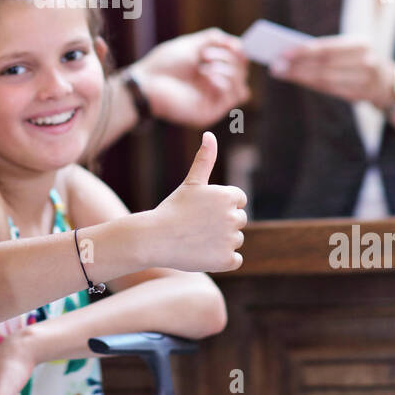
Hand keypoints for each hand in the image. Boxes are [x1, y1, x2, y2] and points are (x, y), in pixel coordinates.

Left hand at [130, 28, 249, 126]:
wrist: (146, 83)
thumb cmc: (164, 64)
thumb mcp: (192, 44)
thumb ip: (215, 39)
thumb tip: (239, 44)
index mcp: (210, 71)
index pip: (238, 65)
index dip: (240, 54)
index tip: (235, 45)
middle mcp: (214, 88)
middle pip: (242, 74)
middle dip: (229, 58)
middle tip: (206, 54)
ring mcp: (212, 101)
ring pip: (242, 88)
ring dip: (228, 70)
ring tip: (205, 65)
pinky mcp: (210, 113)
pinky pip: (232, 98)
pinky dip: (224, 83)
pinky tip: (207, 77)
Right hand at [146, 132, 245, 272]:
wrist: (155, 239)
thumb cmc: (172, 209)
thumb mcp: (191, 183)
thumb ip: (205, 159)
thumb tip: (209, 134)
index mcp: (228, 197)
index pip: (239, 200)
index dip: (221, 205)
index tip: (203, 210)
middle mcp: (233, 217)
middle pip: (239, 220)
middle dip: (222, 223)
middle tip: (198, 225)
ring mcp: (231, 240)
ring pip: (236, 240)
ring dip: (221, 242)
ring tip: (197, 238)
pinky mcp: (227, 260)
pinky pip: (234, 259)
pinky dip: (222, 259)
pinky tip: (203, 252)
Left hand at [269, 35, 394, 107]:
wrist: (388, 82)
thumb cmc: (357, 60)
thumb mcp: (348, 49)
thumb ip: (325, 50)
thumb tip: (292, 52)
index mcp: (360, 44)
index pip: (327, 48)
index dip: (303, 51)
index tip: (282, 52)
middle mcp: (366, 61)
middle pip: (324, 65)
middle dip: (297, 65)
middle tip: (276, 65)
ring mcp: (365, 80)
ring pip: (325, 79)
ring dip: (300, 76)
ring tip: (281, 72)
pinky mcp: (360, 95)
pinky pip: (330, 90)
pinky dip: (311, 84)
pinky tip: (297, 79)